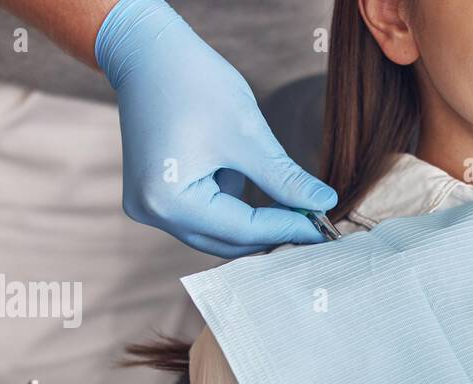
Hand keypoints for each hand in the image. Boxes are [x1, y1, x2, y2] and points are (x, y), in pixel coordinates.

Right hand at [94, 0, 336, 256]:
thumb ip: (284, 179)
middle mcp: (152, 212)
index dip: (287, 228)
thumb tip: (324, 205)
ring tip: (289, 202)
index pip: (241, 230)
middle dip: (271, 233)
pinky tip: (245, 178)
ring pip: (216, 233)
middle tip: (314, 224)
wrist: (147, 52)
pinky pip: (203, 216)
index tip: (325, 228)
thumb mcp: (247, 134)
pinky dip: (231, 208)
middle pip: (226, 241)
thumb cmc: (193, 82)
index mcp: (168, 199)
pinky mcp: (155, 197)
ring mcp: (149, 207)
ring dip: (252, 222)